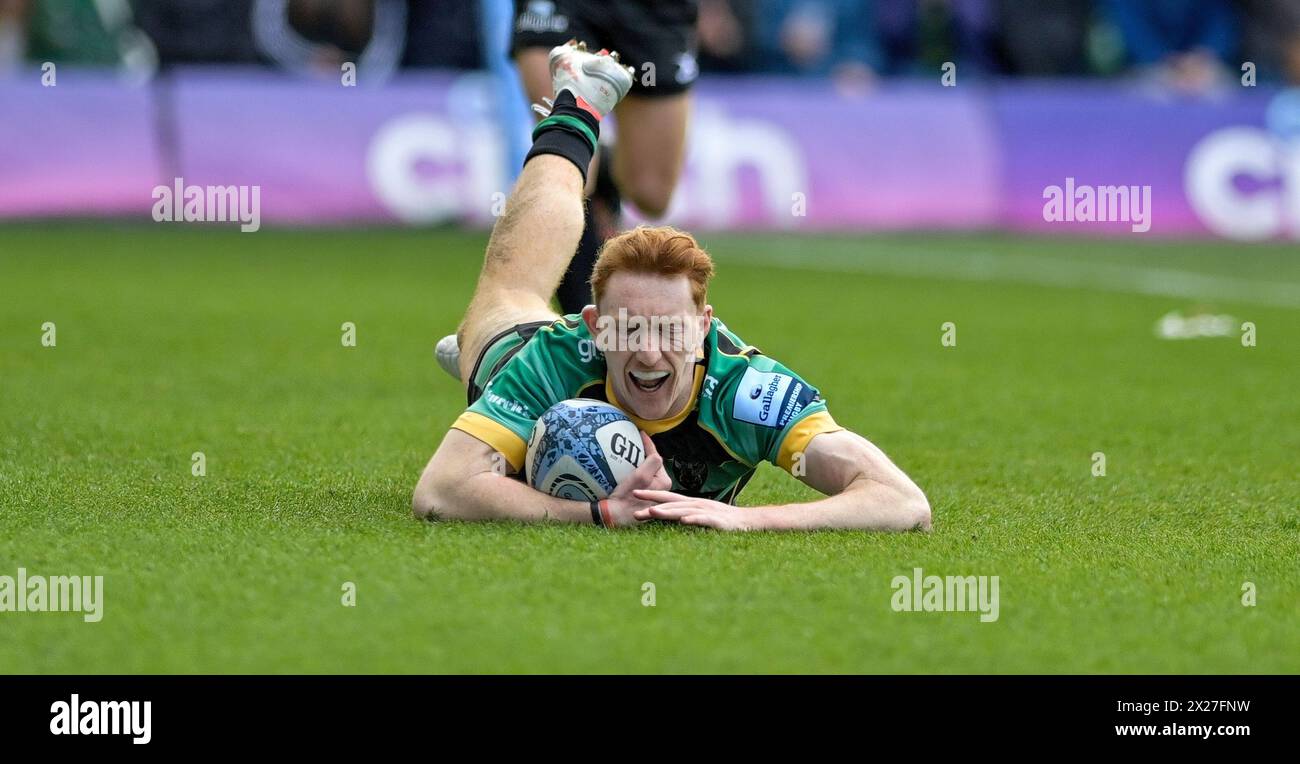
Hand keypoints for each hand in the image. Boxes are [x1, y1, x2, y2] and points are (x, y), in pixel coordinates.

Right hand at [605, 432, 670, 526]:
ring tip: (629, 451)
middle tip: (634, 441)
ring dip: (638, 461)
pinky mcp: (642, 497)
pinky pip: (640, 478)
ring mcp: (652, 493)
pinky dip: (634, 470)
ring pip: (646, 470)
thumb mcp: (641, 477)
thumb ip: (652, 462)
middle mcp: (661, 488)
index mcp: (664, 482)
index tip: (641, 432)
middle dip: (644, 452)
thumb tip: (655, 453)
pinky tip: (626, 467)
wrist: (613, 517)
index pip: (656, 457)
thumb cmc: (626, 498)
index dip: (649, 443)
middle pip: (652, 463)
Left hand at [631, 489, 766, 530]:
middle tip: (634, 506)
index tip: (634, 493)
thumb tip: (667, 516)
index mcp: (691, 503)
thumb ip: (685, 514)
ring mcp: (706, 512)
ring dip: (667, 511)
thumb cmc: (722, 519)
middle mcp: (696, 504)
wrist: (747, 521)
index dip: (651, 495)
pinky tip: (683, 521)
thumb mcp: (700, 515)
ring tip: (652, 512)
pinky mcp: (716, 521)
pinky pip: (703, 520)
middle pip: (671, 503)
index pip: (667, 497)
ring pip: (683, 510)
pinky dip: (693, 520)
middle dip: (652, 503)